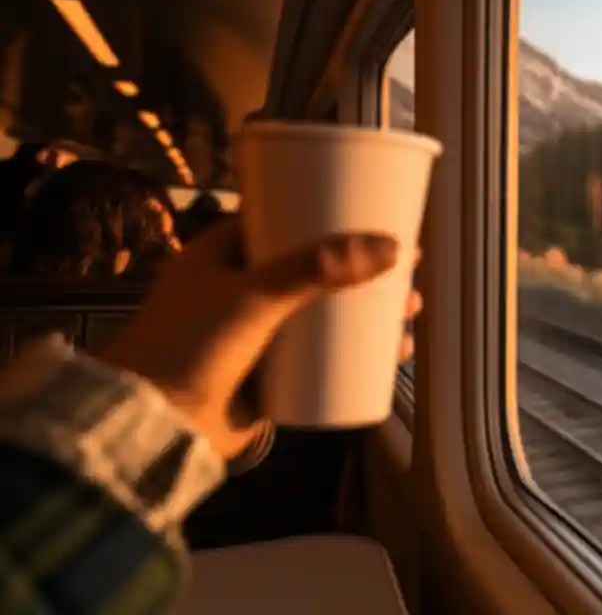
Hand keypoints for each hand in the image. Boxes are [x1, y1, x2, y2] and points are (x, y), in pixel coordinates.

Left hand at [102, 216, 403, 458]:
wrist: (151, 427)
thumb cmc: (185, 347)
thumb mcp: (253, 296)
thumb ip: (318, 269)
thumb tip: (390, 248)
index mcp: (221, 254)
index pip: (285, 220)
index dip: (333, 216)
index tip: (379, 216)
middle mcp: (239, 289)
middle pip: (316, 268)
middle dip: (365, 270)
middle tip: (408, 271)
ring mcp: (255, 334)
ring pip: (323, 315)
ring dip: (368, 313)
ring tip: (408, 315)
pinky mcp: (268, 376)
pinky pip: (320, 359)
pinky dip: (355, 355)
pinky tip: (387, 356)